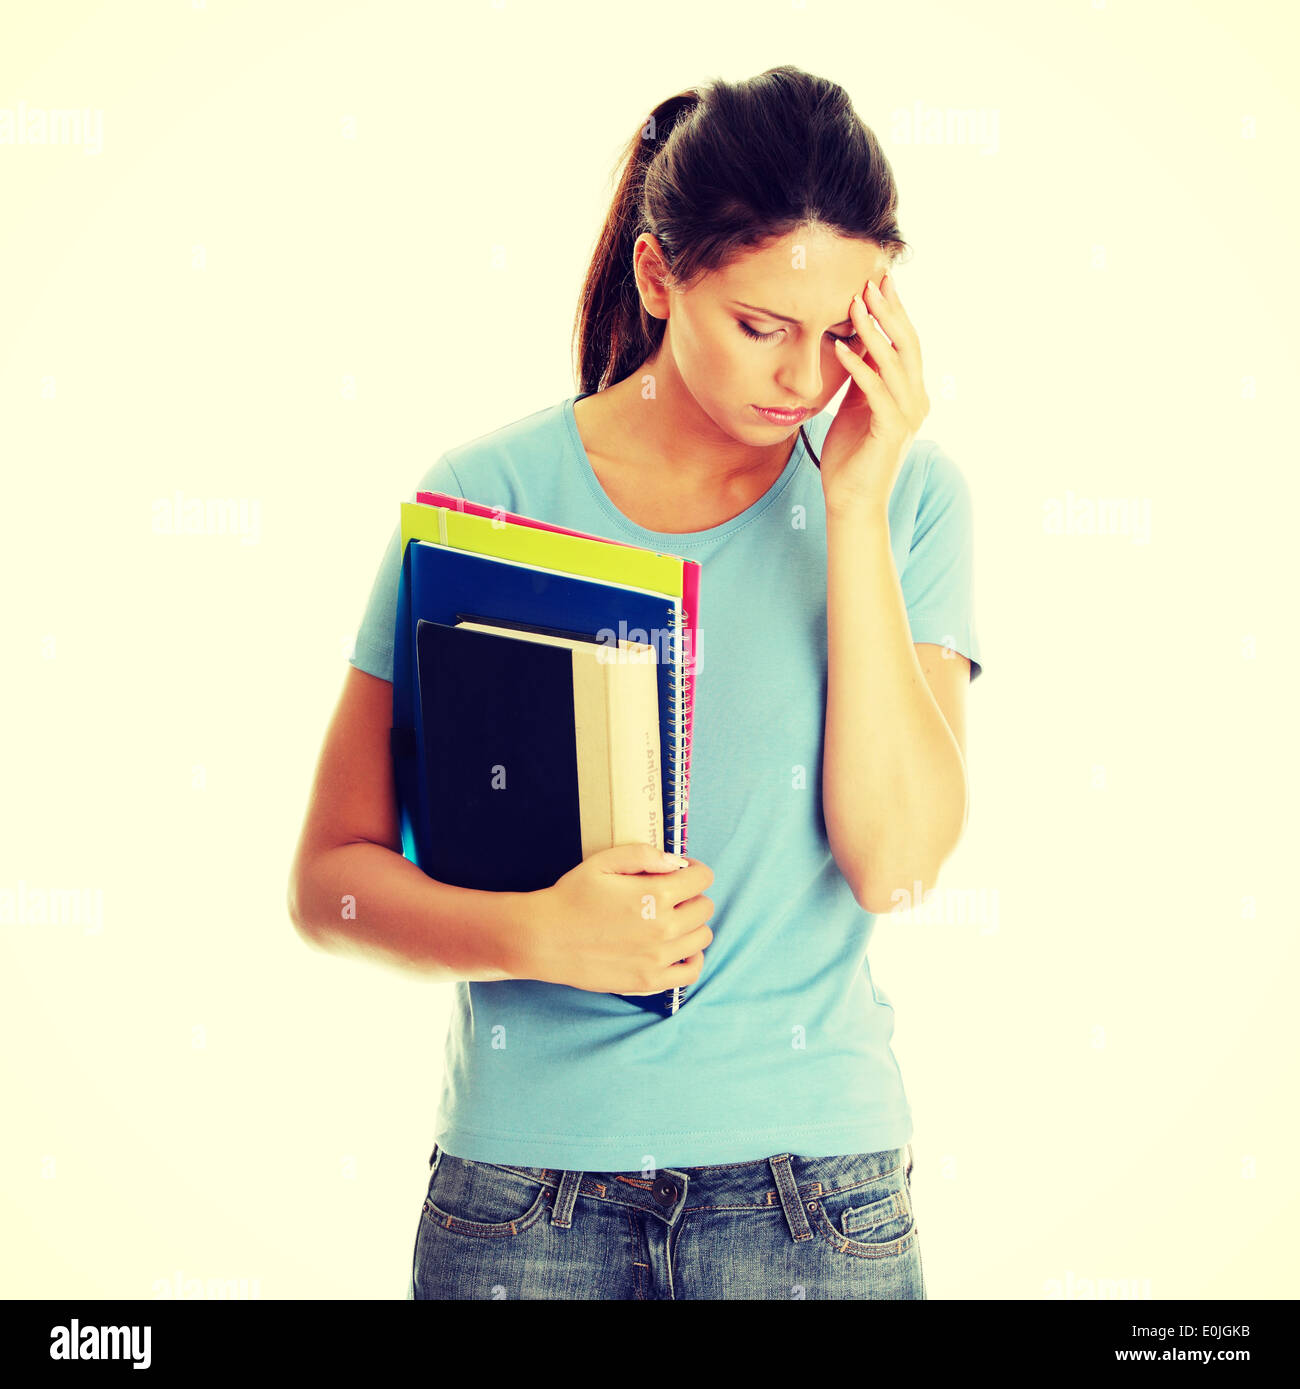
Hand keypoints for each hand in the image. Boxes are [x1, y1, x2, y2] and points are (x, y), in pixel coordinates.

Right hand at [524, 843, 713, 995]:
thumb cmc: (571, 897)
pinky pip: (691, 971)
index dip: (695, 870)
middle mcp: (664, 927)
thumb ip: (644, 855)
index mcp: (655, 894)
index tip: (682, 872)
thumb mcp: (603, 862)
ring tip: (672, 921)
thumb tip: (677, 862)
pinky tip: (678, 949)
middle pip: (705, 908)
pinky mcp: (649, 981)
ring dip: (693, 925)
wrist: (544, 939)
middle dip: (693, 896)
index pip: (702, 879)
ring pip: (702, 938)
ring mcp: (658, 958)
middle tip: (672, 896)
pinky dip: (692, 958)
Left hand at [820, 273, 928, 515]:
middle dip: (888, 311)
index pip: (905, 344)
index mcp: (909, 393)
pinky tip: (841, 348)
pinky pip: (876, 391)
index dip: (893, 312)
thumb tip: (854, 341)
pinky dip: (859, 367)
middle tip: (870, 281)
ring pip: (894, 363)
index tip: (877, 282)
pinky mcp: (891, 432)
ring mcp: (907, 417)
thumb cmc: (850, 457)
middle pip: (907, 345)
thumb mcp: (855, 406)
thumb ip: (862, 376)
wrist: (852, 502)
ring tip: (854, 304)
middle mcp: (916, 401)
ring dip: (872, 331)